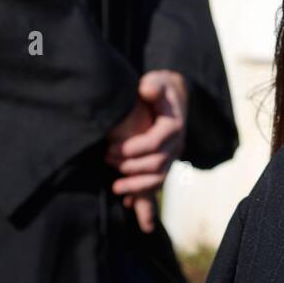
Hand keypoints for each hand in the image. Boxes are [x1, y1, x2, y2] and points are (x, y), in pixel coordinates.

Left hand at [105, 71, 187, 232]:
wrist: (172, 98)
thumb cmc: (160, 89)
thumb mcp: (156, 81)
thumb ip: (152, 85)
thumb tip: (146, 90)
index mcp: (174, 125)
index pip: (155, 143)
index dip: (133, 148)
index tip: (112, 146)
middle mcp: (176, 143)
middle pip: (157, 164)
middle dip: (130, 166)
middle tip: (106, 159)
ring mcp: (172, 156)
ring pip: (159, 178)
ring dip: (137, 186)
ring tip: (115, 187)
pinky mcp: (165, 163)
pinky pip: (157, 183)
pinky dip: (143, 194)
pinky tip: (127, 201)